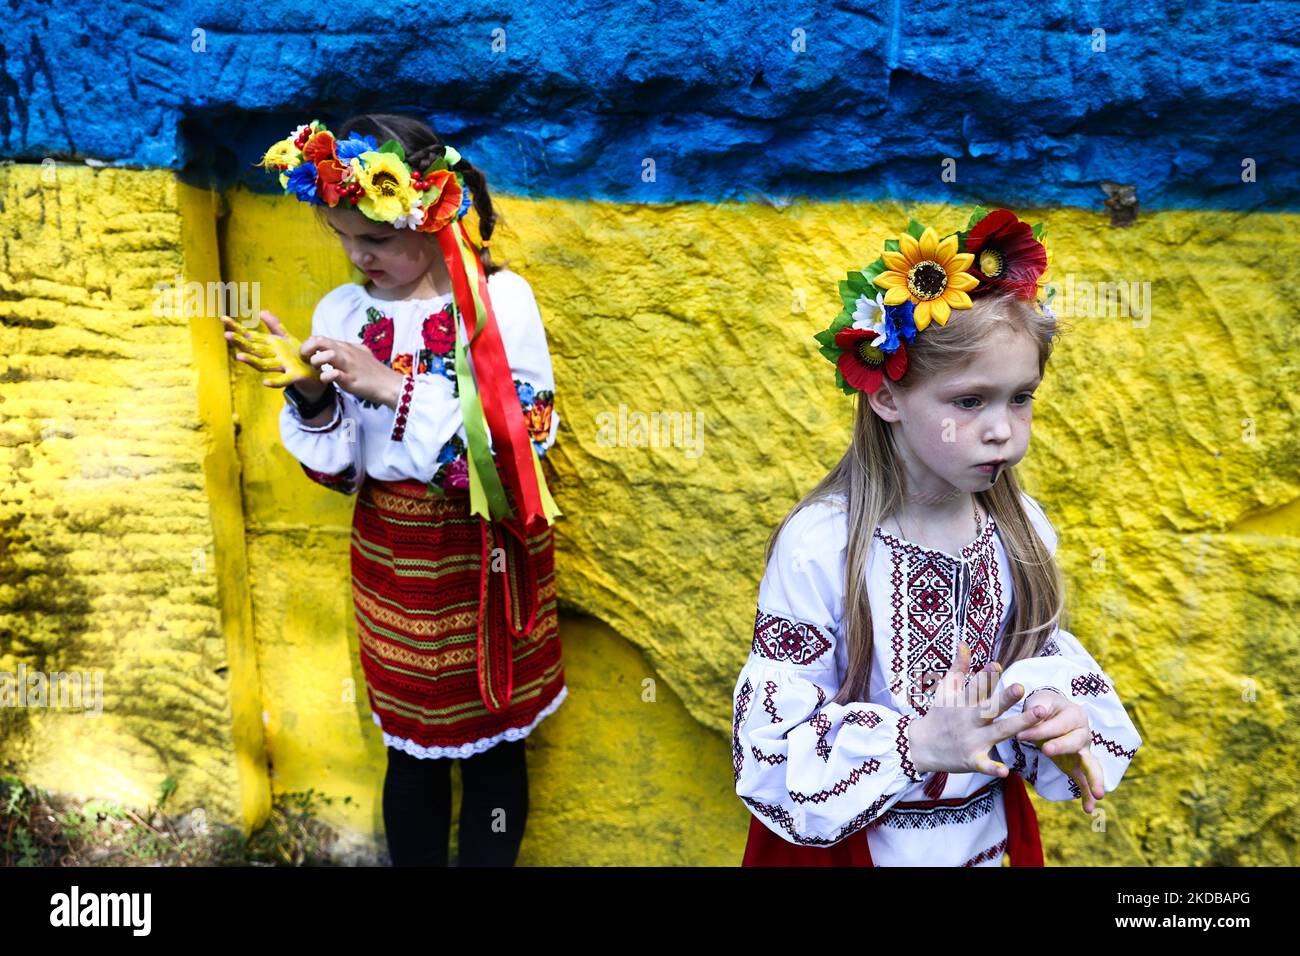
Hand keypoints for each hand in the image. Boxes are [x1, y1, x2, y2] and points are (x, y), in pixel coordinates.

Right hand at [222, 311, 320, 389]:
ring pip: (263, 364)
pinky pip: (283, 379)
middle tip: (226, 335)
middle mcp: (271, 356)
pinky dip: (275, 382)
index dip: (236, 327)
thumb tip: (261, 311)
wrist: (314, 372)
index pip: (248, 336)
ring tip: (238, 357)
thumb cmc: (296, 355)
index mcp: (268, 346)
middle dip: (239, 342)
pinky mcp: (294, 375)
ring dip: (251, 361)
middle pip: (252, 349)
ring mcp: (281, 366)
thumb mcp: (285, 338)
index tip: (222, 318)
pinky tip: (265, 383)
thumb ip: (274, 325)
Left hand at [301, 335, 405, 407]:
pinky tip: (326, 380)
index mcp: (347, 347)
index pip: (321, 338)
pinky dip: (325, 376)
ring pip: (326, 354)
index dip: (309, 345)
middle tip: (305, 360)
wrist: (391, 385)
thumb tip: (336, 348)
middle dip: (307, 349)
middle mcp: (347, 352)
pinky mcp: (351, 379)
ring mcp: (349, 365)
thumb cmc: (375, 373)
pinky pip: (334, 374)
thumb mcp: (362, 355)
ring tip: (317, 370)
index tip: (307, 355)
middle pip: (320, 341)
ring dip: (316, 361)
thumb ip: (348, 351)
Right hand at [906, 642, 1049, 778]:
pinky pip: (984, 764)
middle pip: (989, 707)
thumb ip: (958, 668)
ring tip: (1038, 715)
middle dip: (1005, 698)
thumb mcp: (945, 690)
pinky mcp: (971, 760)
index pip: (975, 686)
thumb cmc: (938, 716)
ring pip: (998, 731)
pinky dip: (993, 768)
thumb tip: (965, 644)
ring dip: (1017, 724)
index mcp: (963, 703)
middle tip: (1021, 687)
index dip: (985, 676)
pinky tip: (1006, 770)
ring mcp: (971, 740)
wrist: (920, 746)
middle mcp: (969, 720)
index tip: (996, 665)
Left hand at [1017, 689, 1105, 813]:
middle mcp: (1084, 733)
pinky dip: (1088, 794)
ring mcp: (1084, 751)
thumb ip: (1036, 708)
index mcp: (1075, 715)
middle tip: (1046, 750)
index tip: (1020, 735)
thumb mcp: (1038, 702)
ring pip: (1091, 765)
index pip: (1058, 724)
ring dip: (1094, 779)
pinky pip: (1086, 780)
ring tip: (1098, 794)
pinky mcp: (1079, 765)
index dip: (1039, 730)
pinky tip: (1088, 809)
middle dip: (1061, 746)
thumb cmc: (1044, 706)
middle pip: (1076, 742)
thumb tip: (1038, 713)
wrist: (1053, 713)